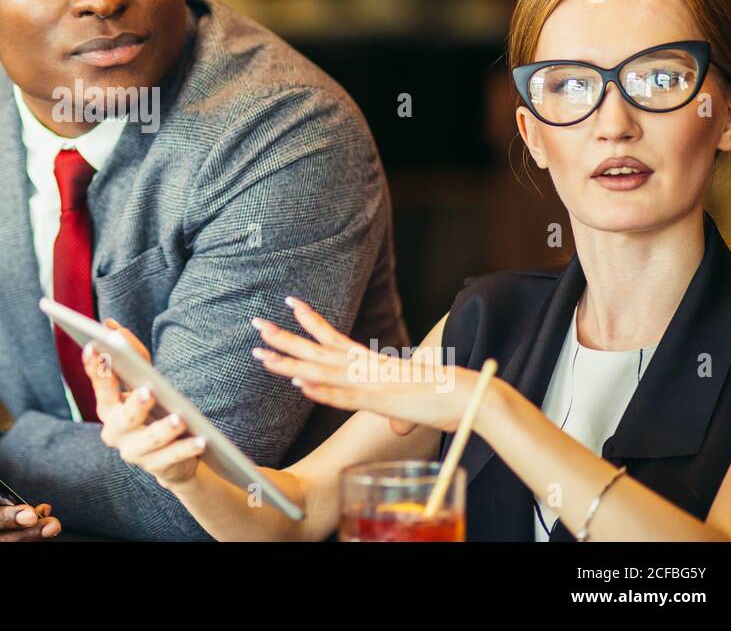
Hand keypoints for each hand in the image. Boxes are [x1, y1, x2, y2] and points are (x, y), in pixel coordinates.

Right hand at [86, 319, 205, 487]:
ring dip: (164, 430)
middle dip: (135, 405)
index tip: (95, 346)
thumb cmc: (154, 407)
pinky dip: (186, 449)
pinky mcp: (156, 467)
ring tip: (179, 419)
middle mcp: (115, 431)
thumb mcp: (144, 378)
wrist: (170, 456)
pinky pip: (172, 457)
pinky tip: (200, 440)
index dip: (95, 366)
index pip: (100, 385)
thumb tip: (111, 325)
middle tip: (147, 391)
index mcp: (108, 406)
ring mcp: (134, 452)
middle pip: (123, 417)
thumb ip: (131, 353)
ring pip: (148, 440)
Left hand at [251, 297, 480, 434]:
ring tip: (261, 354)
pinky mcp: (382, 402)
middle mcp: (367, 367)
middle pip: (317, 350)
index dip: (310, 321)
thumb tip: (396, 426)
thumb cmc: (445, 398)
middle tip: (256, 324)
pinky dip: (322, 391)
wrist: (473, 397)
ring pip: (322, 370)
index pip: (333, 337)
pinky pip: (345, 396)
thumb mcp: (413, 407)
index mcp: (372, 363)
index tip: (290, 303)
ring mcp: (372, 383)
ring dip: (290, 363)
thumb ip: (399, 414)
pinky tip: (300, 386)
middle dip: (284, 338)